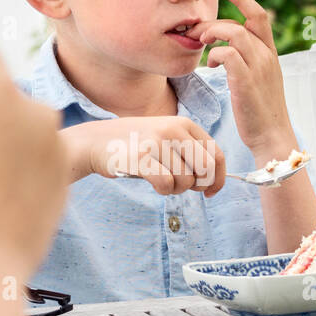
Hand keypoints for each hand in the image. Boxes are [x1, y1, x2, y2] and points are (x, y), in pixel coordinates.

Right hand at [61, 116, 225, 196]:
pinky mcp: (142, 158)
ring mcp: (157, 142)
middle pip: (206, 169)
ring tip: (162, 181)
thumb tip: (213, 180)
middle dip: (198, 185)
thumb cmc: (136, 145)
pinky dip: (164, 190)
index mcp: (184, 124)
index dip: (218, 178)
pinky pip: (167, 184)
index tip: (210, 191)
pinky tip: (153, 183)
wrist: (97, 141)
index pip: (217, 155)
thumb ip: (190, 152)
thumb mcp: (167, 138)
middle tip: (183, 186)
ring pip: (186, 180)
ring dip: (176, 189)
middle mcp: (173, 130)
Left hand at [188, 0, 295, 160]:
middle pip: (240, 23)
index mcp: (270, 54)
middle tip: (198, 32)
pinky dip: (215, 55)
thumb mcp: (259, 81)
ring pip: (234, 34)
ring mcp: (258, 68)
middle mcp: (267, 57)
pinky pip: (227, 54)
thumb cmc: (260, 112)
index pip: (260, 16)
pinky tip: (211, 65)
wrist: (271, 137)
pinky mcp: (245, 81)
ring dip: (213, 34)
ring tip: (203, 44)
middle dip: (214, 22)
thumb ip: (248, 62)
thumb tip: (227, 52)